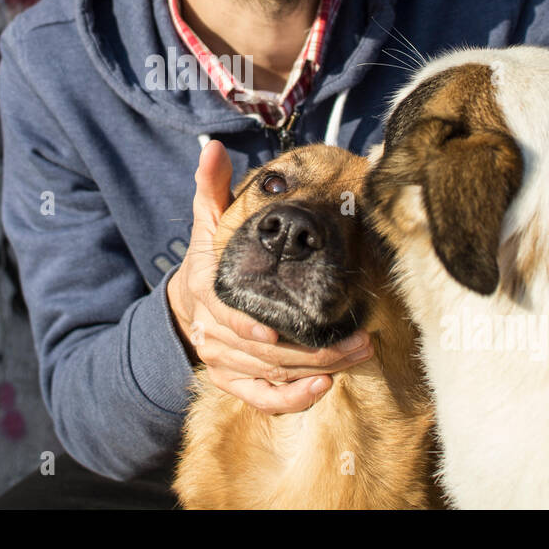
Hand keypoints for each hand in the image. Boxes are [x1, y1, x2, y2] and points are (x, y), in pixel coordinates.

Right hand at [166, 139, 373, 413]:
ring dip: (316, 369)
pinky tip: (322, 388)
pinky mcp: (234, 381)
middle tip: (361, 340)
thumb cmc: (208, 259)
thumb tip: (214, 147)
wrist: (187, 306)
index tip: (282, 329)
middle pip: (264, 351)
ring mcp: (223, 360)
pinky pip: (262, 398)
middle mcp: (212, 332)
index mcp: (206, 292)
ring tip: (358, 354)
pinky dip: (291, 400)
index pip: (230, 317)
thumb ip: (211, 187)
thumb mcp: (206, 221)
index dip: (253, 327)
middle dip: (313, 349)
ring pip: (271, 374)